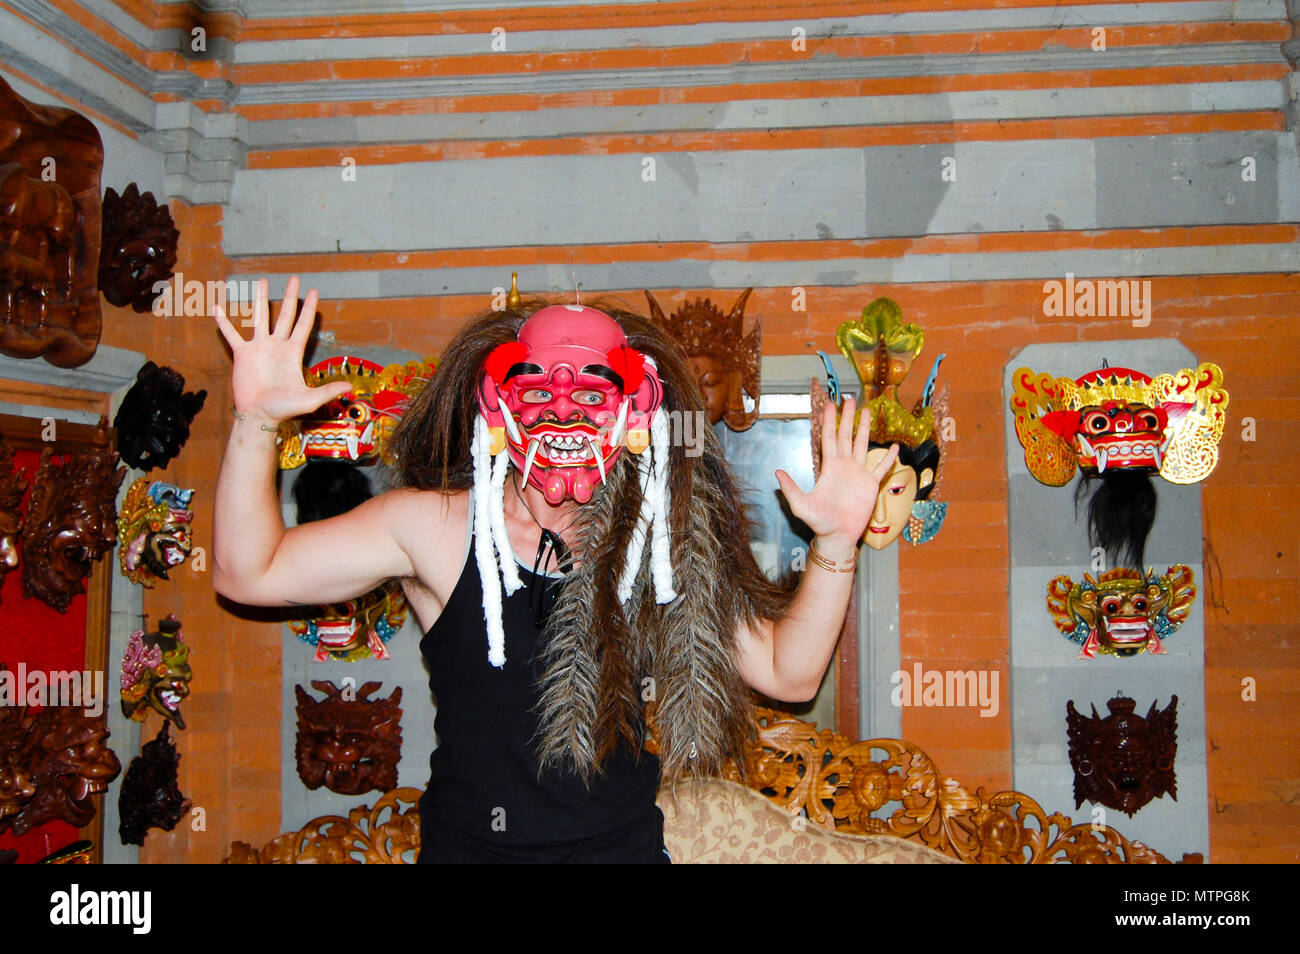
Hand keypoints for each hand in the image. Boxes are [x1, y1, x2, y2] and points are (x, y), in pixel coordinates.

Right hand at [213, 276, 350, 424]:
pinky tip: (218, 307)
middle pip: (284, 315)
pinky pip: (231, 334)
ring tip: (262, 281)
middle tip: (293, 279)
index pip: (304, 325)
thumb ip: (328, 390)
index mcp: (293, 352)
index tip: (314, 291)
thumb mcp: (309, 399)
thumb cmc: (283, 409)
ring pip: (260, 317)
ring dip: (260, 299)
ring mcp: (259, 348)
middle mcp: (277, 345)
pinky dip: (224, 322)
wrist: (259, 416)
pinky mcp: (242, 354)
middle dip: (289, 297)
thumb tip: (350, 386)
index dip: (309, 308)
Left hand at [776, 395, 898, 556]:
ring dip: (865, 429)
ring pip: (862, 445)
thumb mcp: (801, 505)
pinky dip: (888, 458)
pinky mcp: (871, 485)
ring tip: (867, 412)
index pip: (829, 439)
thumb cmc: (819, 522)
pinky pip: (881, 468)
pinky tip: (894, 447)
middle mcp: (844, 466)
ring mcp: (858, 474)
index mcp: (829, 468)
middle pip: (845, 436)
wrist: (837, 536)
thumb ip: (791, 488)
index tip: (831, 405)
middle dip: (847, 418)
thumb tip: (777, 472)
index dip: (829, 422)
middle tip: (850, 399)